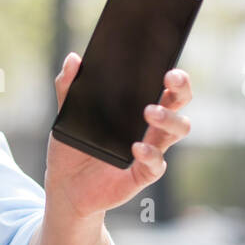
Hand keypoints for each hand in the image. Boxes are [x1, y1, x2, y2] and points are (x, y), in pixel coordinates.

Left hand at [45, 55, 192, 218]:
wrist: (63, 186)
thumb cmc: (72, 147)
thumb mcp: (66, 116)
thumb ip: (68, 88)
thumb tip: (72, 58)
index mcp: (136, 109)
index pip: (165, 88)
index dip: (174, 76)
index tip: (169, 65)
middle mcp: (150, 128)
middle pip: (178, 105)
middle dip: (180, 90)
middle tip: (169, 79)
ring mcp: (149, 151)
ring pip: (176, 131)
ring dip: (168, 119)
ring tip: (149, 112)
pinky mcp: (142, 175)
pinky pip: (156, 164)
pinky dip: (150, 154)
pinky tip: (137, 147)